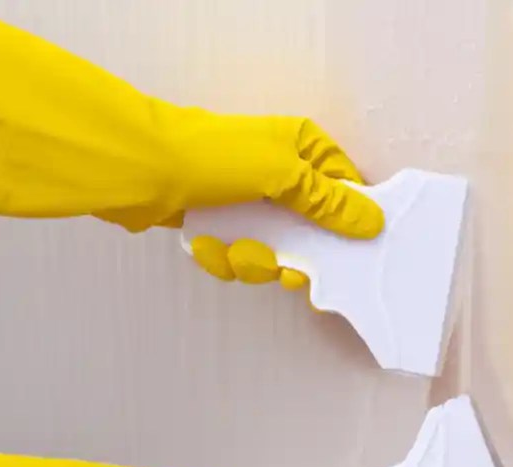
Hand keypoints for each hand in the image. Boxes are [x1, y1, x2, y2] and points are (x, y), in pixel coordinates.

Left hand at [187, 118, 381, 292]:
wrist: (140, 169)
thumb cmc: (213, 158)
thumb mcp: (283, 174)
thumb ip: (330, 203)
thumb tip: (372, 222)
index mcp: (303, 147)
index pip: (345, 189)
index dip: (347, 224)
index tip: (346, 256)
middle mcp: (279, 171)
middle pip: (311, 230)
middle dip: (295, 257)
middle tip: (287, 272)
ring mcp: (249, 200)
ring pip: (274, 250)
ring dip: (253, 261)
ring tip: (233, 250)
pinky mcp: (220, 223)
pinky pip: (238, 256)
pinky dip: (222, 258)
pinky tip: (205, 244)